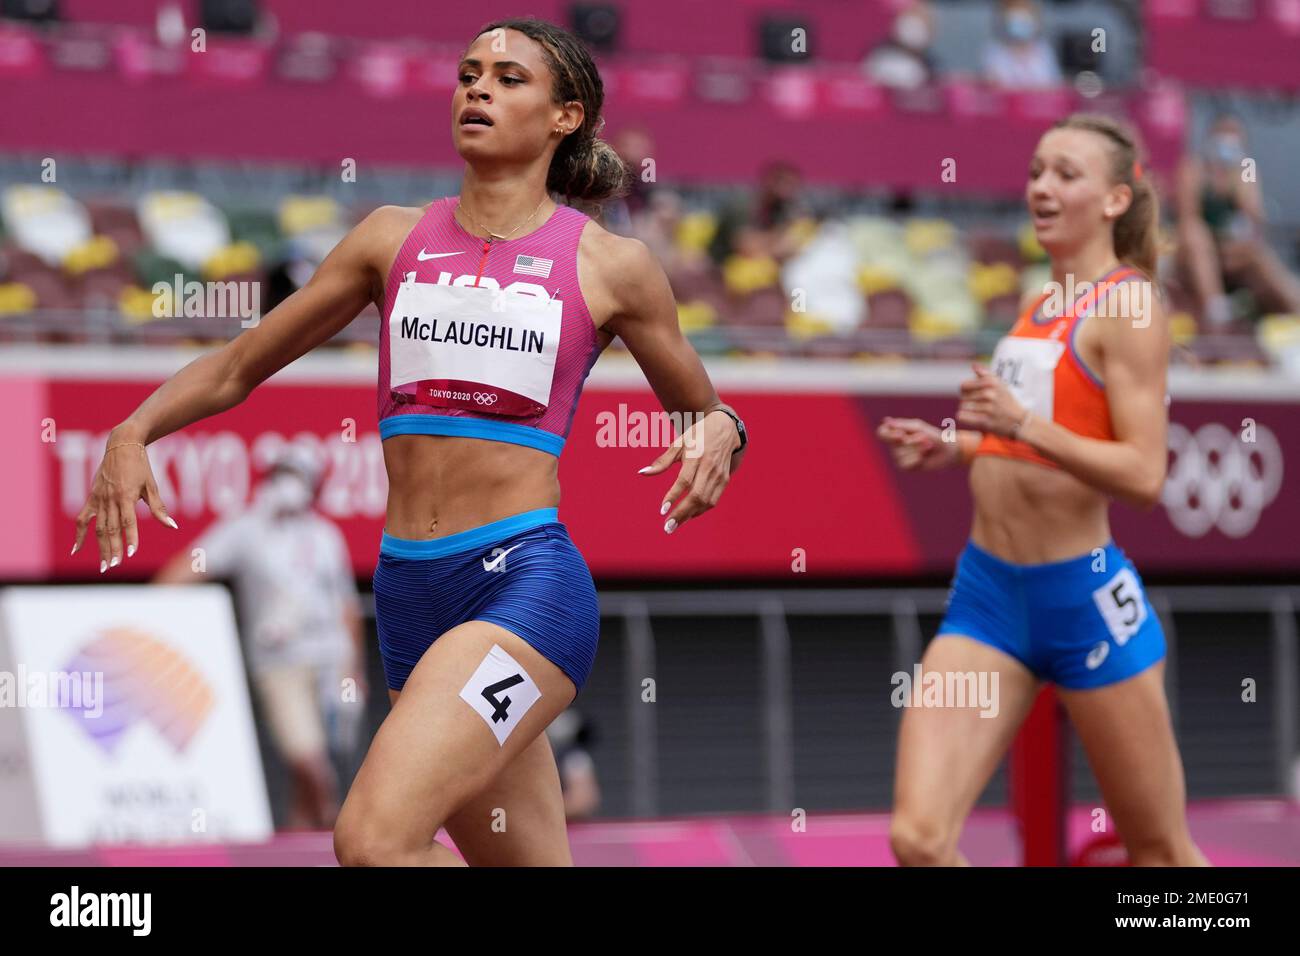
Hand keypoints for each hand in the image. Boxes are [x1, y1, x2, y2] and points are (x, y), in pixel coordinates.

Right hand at [72, 432, 177, 571]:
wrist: (121, 446)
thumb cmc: (141, 466)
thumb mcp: (152, 486)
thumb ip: (159, 508)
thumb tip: (172, 526)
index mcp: (126, 495)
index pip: (128, 521)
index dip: (129, 537)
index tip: (131, 553)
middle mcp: (110, 498)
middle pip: (111, 528)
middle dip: (113, 549)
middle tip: (114, 566)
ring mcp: (99, 499)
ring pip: (98, 528)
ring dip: (100, 547)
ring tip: (104, 565)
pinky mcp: (92, 498)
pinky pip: (83, 519)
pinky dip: (79, 534)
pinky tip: (76, 549)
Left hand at [638, 409, 739, 533]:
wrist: (725, 429)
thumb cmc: (697, 435)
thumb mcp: (678, 443)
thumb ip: (661, 461)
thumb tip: (642, 473)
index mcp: (696, 455)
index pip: (684, 480)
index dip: (673, 496)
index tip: (662, 510)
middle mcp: (709, 467)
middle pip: (696, 495)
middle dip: (681, 514)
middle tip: (667, 527)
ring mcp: (719, 475)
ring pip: (706, 502)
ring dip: (690, 516)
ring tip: (674, 524)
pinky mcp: (724, 481)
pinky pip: (713, 501)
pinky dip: (700, 511)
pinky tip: (688, 515)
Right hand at [876, 417, 961, 470]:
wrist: (948, 450)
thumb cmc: (934, 436)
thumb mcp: (918, 427)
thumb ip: (902, 425)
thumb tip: (886, 421)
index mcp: (897, 434)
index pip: (882, 432)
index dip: (887, 433)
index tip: (900, 434)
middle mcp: (896, 446)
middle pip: (893, 443)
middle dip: (910, 440)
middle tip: (923, 438)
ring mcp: (900, 457)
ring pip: (900, 453)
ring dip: (917, 448)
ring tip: (928, 446)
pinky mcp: (906, 467)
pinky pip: (906, 463)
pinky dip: (917, 458)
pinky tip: (925, 456)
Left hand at [957, 363, 1027, 437]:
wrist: (1019, 420)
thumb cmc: (1006, 400)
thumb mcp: (999, 384)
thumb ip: (985, 374)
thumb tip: (973, 365)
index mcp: (991, 382)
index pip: (964, 386)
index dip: (965, 391)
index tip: (971, 394)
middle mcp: (989, 394)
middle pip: (963, 397)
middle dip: (966, 401)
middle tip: (975, 404)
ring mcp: (987, 408)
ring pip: (963, 406)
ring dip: (966, 410)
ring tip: (975, 411)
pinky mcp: (985, 421)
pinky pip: (963, 416)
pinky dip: (963, 417)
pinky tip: (969, 417)